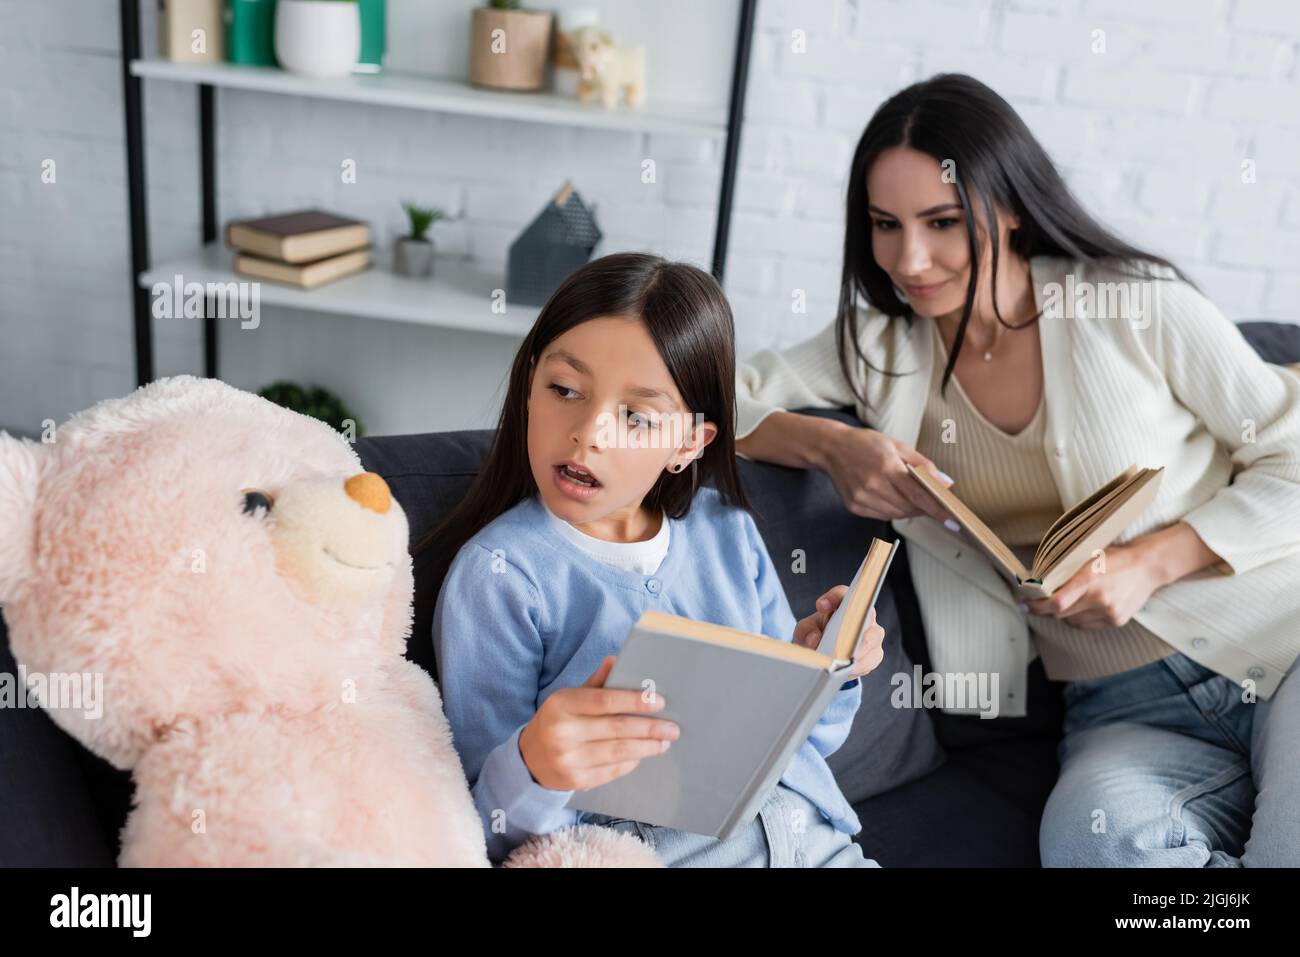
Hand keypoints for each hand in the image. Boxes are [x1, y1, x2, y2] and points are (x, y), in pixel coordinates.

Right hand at [517, 656, 679, 791]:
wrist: (529, 759)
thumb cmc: (557, 721)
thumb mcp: (569, 697)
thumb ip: (595, 682)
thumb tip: (616, 660)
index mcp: (562, 705)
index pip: (605, 701)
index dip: (635, 701)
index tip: (660, 702)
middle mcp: (563, 732)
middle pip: (617, 728)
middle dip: (650, 728)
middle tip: (672, 728)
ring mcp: (568, 759)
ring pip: (618, 752)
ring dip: (646, 747)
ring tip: (663, 742)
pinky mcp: (575, 780)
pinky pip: (612, 770)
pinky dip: (631, 762)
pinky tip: (642, 755)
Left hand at [793, 585, 885, 678]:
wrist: (825, 653)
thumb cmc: (817, 635)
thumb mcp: (805, 630)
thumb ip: (805, 631)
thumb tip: (814, 640)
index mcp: (845, 603)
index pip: (843, 593)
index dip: (834, 597)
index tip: (821, 606)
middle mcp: (863, 615)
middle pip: (865, 616)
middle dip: (852, 628)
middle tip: (841, 640)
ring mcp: (872, 635)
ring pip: (871, 640)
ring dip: (856, 651)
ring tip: (843, 660)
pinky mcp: (874, 654)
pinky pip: (870, 660)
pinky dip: (858, 666)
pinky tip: (847, 670)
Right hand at [821, 426, 956, 524]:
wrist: (832, 448)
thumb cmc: (866, 444)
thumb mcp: (898, 446)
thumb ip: (924, 465)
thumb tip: (945, 483)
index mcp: (886, 467)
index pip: (918, 495)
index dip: (937, 509)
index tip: (952, 520)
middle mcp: (873, 485)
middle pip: (909, 507)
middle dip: (924, 507)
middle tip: (932, 501)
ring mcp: (862, 498)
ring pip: (897, 514)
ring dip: (909, 509)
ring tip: (908, 495)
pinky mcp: (855, 506)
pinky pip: (883, 516)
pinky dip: (893, 510)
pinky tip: (890, 496)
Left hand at [1025, 542, 1164, 628]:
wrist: (1148, 567)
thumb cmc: (1115, 558)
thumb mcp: (1087, 558)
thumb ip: (1066, 572)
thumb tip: (1039, 583)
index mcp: (1090, 580)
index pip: (1056, 603)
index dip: (1036, 607)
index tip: (1024, 604)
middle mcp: (1100, 599)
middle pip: (1061, 614)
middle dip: (1045, 610)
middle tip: (1036, 603)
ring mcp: (1109, 613)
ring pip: (1072, 622)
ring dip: (1062, 615)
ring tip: (1061, 603)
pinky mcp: (1116, 621)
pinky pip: (1086, 625)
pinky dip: (1077, 619)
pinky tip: (1078, 608)